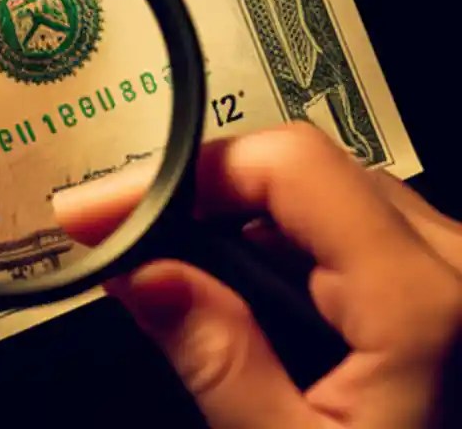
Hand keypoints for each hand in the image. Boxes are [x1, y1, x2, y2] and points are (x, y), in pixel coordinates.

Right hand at [54, 122, 461, 427]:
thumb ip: (217, 359)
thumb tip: (137, 271)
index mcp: (423, 303)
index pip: (288, 167)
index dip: (182, 175)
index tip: (100, 211)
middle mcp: (460, 265)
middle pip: (308, 171)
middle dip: (202, 194)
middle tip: (117, 234)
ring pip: (335, 193)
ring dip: (242, 217)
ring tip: (168, 262)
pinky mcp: (456, 290)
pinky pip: (363, 230)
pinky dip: (291, 243)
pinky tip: (246, 288)